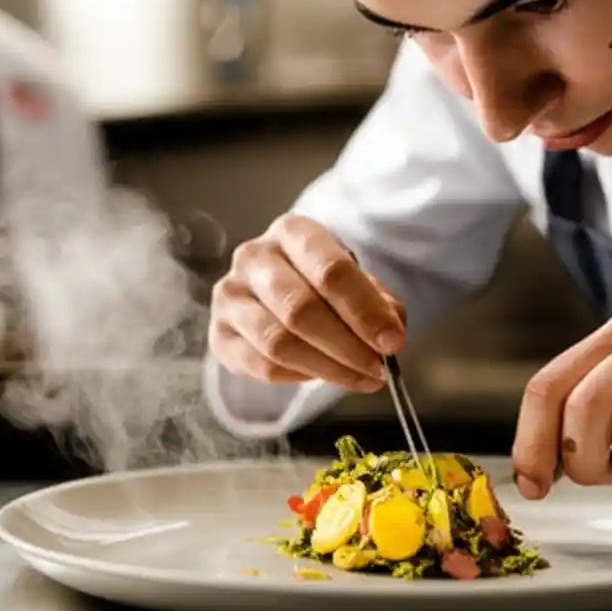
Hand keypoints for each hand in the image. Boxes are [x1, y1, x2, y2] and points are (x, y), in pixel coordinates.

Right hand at [209, 214, 405, 391]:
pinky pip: (262, 366)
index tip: (392, 342)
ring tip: (360, 378)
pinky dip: (300, 376)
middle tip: (378, 369)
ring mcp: (230, 295)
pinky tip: (322, 374)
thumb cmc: (319, 281)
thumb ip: (377, 302)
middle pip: (301, 309)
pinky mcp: (219, 334)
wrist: (271, 289)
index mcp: (292, 232)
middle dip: (347, 346)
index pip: (331, 270)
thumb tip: (390, 333)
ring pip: (279, 343)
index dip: (365, 310)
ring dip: (328, 368)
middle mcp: (254, 257)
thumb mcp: (354, 278)